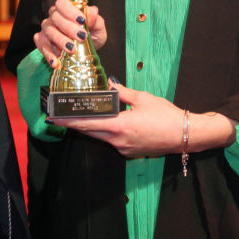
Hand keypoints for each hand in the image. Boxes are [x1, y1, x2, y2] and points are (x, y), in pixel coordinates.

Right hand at [33, 0, 107, 67]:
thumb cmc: (92, 34)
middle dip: (69, 28)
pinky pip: (41, 45)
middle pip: (56, 17)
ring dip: (60, 41)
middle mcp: (54, 16)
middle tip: (81, 37)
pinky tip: (56, 62)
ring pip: (49, 31)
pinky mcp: (42, 41)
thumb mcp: (98, 27)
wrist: (87, 51)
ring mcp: (47, 28)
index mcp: (67, 8)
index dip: (70, 11)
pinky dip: (48, 54)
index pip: (62, 3)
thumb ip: (95, 19)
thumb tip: (92, 12)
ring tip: (72, 49)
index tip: (82, 21)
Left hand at [54, 82, 235, 158]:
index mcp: (119, 126)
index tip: (54, 118)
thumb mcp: (143, 99)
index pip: (87, 124)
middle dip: (76, 124)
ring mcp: (124, 148)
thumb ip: (122, 93)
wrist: (185, 135)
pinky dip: (106, 132)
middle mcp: (118, 141)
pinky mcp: (130, 152)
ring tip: (82, 116)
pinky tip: (106, 123)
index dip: (69, 121)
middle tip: (62, 115)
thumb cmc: (166, 115)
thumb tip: (110, 85)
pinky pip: (112, 141)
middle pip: (90, 132)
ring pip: (101, 137)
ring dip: (91, 128)